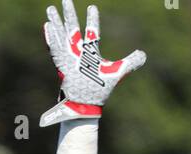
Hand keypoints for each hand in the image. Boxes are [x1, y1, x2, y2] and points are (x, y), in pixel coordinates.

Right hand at [40, 2, 145, 127]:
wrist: (88, 106)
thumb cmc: (100, 91)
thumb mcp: (118, 73)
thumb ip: (131, 62)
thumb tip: (144, 54)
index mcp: (91, 53)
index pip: (92, 32)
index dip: (92, 20)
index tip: (92, 7)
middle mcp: (79, 53)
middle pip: (73, 29)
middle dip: (69, 14)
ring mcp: (69, 59)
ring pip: (61, 36)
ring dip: (56, 23)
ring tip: (50, 9)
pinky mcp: (62, 67)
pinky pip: (55, 50)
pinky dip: (51, 39)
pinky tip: (46, 27)